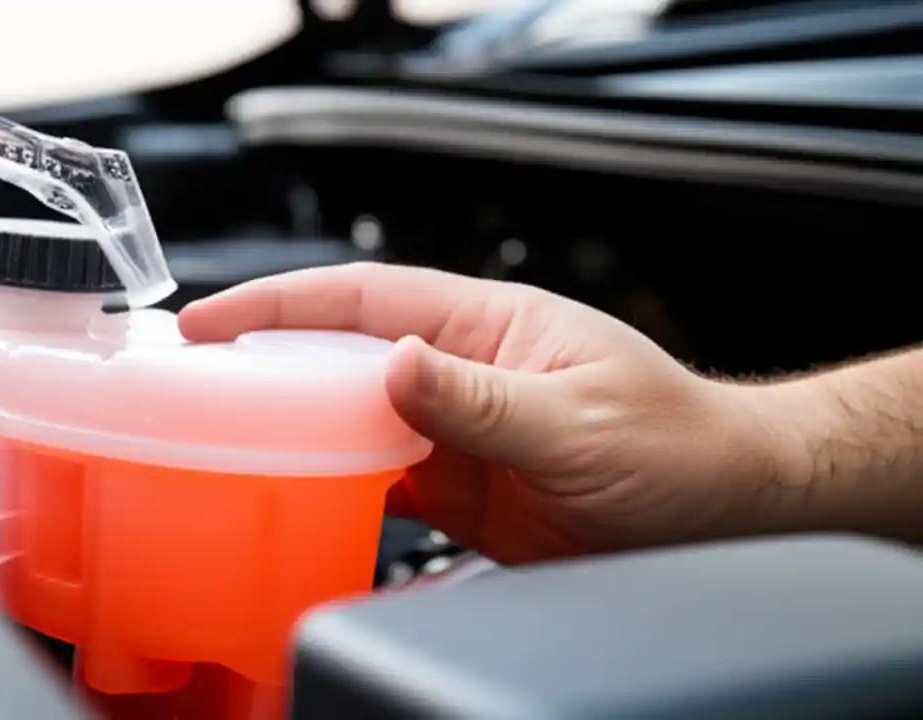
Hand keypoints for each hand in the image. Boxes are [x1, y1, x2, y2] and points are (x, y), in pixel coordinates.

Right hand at [180, 263, 784, 563]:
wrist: (727, 511)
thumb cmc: (678, 444)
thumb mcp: (577, 419)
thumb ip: (481, 400)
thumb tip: (394, 367)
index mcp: (489, 328)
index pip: (366, 299)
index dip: (281, 305)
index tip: (213, 321)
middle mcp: (463, 375)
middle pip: (344, 361)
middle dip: (269, 370)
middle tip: (194, 392)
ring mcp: (459, 436)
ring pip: (354, 427)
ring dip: (300, 438)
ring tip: (233, 453)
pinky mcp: (464, 494)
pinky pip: (382, 489)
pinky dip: (341, 497)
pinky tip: (308, 507)